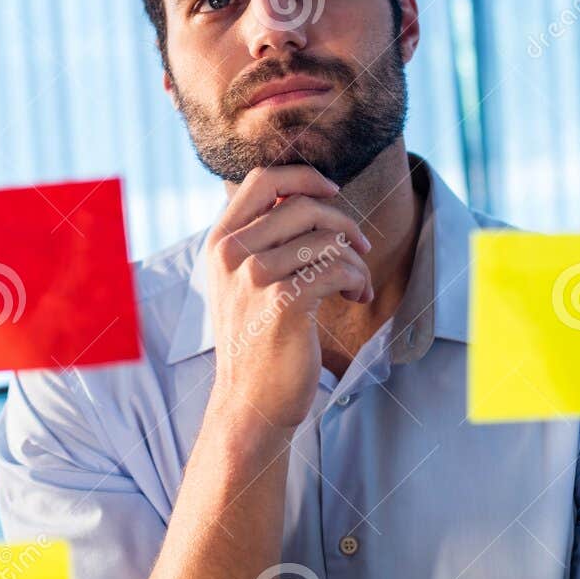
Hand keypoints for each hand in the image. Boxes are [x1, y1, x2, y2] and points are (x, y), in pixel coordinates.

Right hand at [203, 165, 374, 428]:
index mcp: (219, 242)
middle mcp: (231, 254)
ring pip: (325, 240)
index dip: (303, 177)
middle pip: (303, 205)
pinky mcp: (283, 303)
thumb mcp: (240, 281)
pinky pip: (337, 269)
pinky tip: (355, 298)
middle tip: (360, 246)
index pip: (262, 180)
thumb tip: (305, 195)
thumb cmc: (255, 339)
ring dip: (354, 260)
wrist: (249, 402)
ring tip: (356, 286)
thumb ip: (261, 238)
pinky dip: (357, 280)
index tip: (332, 190)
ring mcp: (254, 278)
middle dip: (343, 222)